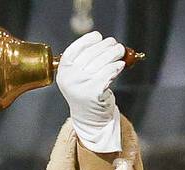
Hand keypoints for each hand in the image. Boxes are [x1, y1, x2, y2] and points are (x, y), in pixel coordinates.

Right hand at [56, 30, 124, 152]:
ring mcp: (81, 85)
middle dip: (105, 46)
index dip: (87, 40)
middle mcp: (70, 77)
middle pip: (90, 54)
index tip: (98, 36)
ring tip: (120, 51)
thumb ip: (85, 61)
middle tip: (116, 44)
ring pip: (101, 62)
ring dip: (114, 54)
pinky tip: (120, 65)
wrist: (90, 119)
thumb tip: (104, 43)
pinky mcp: (94, 92)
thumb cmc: (87, 93)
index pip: (74, 49)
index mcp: (63, 71)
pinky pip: (108, 73)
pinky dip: (116, 67)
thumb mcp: (79, 77)